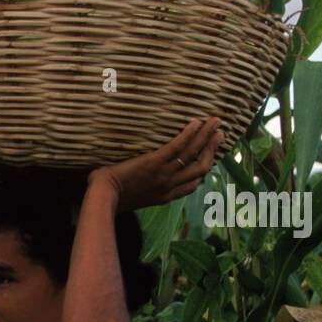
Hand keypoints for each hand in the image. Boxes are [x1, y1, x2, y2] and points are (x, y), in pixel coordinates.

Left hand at [88, 118, 223, 210]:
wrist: (102, 198)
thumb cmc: (109, 197)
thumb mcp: (132, 199)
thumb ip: (141, 190)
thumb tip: (134, 180)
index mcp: (164, 196)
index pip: (192, 184)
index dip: (203, 171)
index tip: (210, 159)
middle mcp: (169, 186)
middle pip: (200, 167)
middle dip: (212, 149)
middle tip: (219, 133)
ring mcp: (163, 174)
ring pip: (193, 154)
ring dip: (207, 137)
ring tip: (216, 122)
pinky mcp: (153, 163)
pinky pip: (176, 147)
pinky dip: (188, 134)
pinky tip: (196, 122)